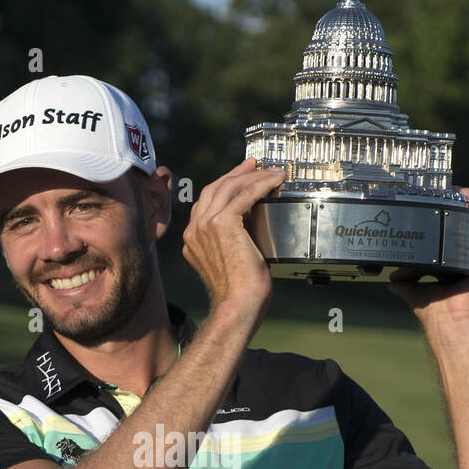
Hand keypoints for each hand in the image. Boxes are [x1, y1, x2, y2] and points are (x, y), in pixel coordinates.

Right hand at [182, 158, 286, 314]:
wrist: (239, 304)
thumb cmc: (240, 291)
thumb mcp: (231, 260)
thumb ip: (231, 241)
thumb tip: (251, 224)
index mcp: (193, 239)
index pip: (206, 201)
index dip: (225, 184)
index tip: (242, 175)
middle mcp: (194, 230)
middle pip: (215, 188)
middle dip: (237, 172)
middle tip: (255, 165)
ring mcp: (205, 225)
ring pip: (229, 187)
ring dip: (253, 176)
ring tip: (271, 172)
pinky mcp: (221, 223)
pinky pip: (244, 194)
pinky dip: (261, 184)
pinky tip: (275, 181)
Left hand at [387, 188, 468, 340]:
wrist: (451, 326)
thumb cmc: (438, 315)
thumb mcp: (418, 292)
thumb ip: (407, 283)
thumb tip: (392, 281)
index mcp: (468, 269)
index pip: (461, 238)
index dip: (451, 219)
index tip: (437, 202)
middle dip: (462, 208)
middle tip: (447, 191)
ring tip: (458, 189)